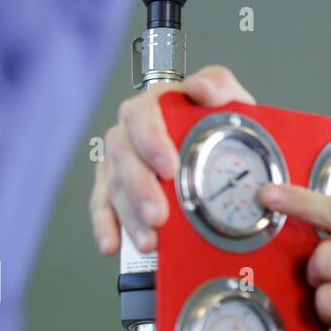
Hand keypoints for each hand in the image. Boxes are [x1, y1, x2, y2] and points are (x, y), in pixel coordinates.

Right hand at [89, 65, 255, 256]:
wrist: (220, 140)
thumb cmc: (218, 117)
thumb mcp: (227, 97)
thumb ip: (218, 86)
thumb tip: (202, 88)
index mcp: (154, 104)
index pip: (143, 116)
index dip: (151, 142)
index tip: (169, 168)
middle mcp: (131, 130)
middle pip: (124, 156)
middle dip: (140, 189)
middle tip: (158, 214)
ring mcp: (120, 159)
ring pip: (114, 186)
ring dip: (129, 215)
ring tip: (148, 239)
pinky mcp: (113, 186)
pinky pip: (102, 206)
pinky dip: (106, 227)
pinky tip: (114, 244)